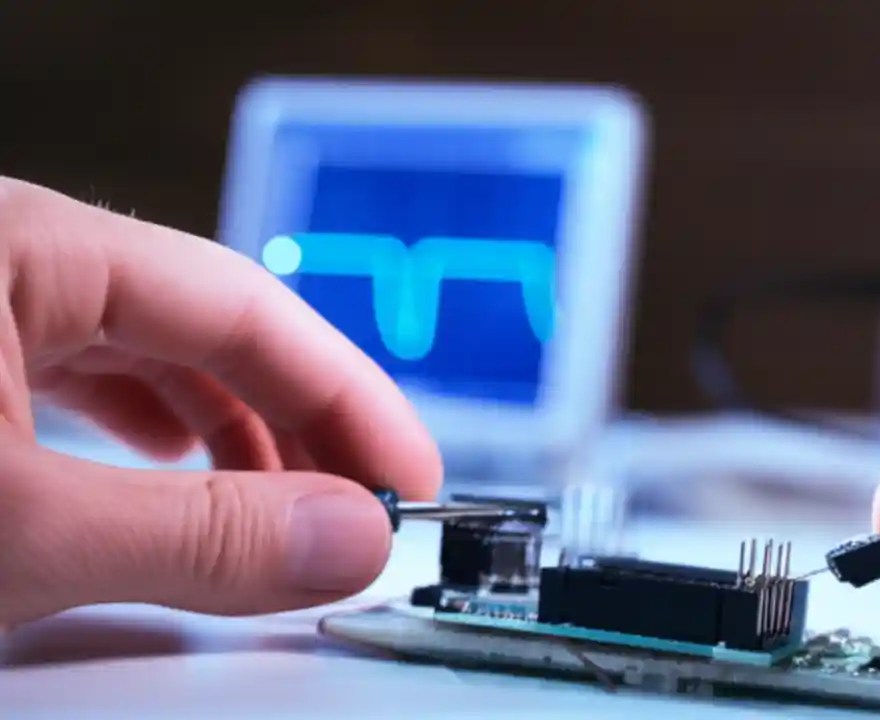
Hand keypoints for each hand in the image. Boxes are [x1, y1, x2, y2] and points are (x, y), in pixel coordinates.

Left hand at [0, 178, 439, 625]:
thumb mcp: (21, 525)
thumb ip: (195, 534)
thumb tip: (349, 537)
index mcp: (25, 245)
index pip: (245, 306)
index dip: (348, 396)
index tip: (409, 475)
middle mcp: (13, 261)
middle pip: (212, 331)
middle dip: (302, 426)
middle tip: (366, 509)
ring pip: (158, 359)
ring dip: (241, 438)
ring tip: (292, 510)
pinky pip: (96, 382)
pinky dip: (160, 435)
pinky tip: (176, 463)